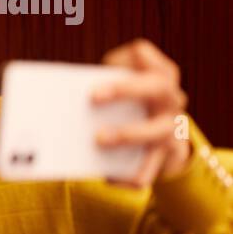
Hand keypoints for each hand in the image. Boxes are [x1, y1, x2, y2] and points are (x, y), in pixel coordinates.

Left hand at [92, 38, 190, 187]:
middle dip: (126, 89)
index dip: (126, 57)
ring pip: (157, 130)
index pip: (144, 55)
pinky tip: (108, 177)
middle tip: (93, 96)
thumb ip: (101, 78)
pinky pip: (149, 169)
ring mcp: (171, 127)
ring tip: (98, 138)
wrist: (162, 137)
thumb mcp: (119, 84)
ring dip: (128, 134)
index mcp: (157, 75)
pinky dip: (129, 176)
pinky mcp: (165, 155)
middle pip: (158, 86)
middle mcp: (169, 99)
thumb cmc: (129, 103)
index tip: (103, 63)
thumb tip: (61, 88)